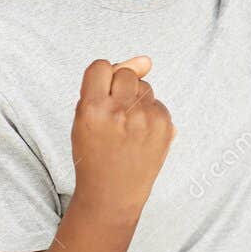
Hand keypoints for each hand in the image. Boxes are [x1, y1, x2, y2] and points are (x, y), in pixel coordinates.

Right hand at [71, 57, 174, 212]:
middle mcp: (120, 111)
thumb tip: (147, 60)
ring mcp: (146, 119)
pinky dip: (150, 113)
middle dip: (120, 86)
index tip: (100, 91)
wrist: (113, 191)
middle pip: (126, 73)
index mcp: (92, 108)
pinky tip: (139, 133)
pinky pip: (158, 103)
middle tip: (113, 111)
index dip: (101, 77)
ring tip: (126, 125)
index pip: (101, 66)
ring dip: (136, 99)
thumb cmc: (94, 152)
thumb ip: (106, 84)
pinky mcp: (165, 126)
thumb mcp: (84, 119)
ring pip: (144, 86)